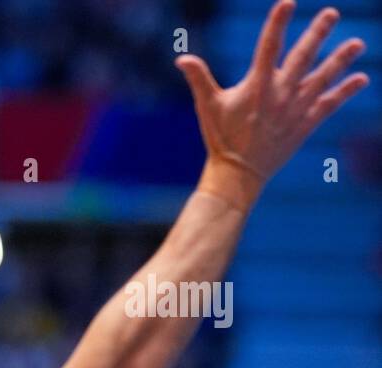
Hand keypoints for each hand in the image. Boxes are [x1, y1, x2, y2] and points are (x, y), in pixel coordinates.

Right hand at [177, 1, 368, 204]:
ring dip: (341, 60)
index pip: (268, 47)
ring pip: (322, 79)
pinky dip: (345, 92)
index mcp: (256, 86)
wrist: (237, 174)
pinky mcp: (305, 125)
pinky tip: (361, 79)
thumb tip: (181, 58)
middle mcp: (279, 94)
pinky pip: (329, 105)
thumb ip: (198, 79)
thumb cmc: (220, 138)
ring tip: (358, 43)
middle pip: (303, 57)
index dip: (277, 23)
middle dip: (317, 34)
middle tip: (332, 14)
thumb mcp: (208, 107)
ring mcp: (295, 109)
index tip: (288, 2)